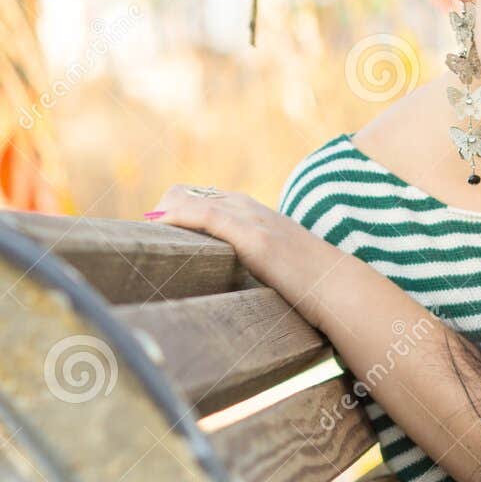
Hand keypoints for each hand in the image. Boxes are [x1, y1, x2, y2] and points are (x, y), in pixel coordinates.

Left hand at [142, 186, 327, 327]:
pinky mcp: (252, 236)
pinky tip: (157, 228)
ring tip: (139, 239)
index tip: (153, 237)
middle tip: (140, 243)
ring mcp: (250, 218)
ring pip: (189, 199)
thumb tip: (232, 288)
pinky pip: (204, 215)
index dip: (172, 213)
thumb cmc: (311, 286)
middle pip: (185, 193)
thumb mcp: (277, 269)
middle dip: (159, 213)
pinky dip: (175, 217)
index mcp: (253, 213)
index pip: (200, 199)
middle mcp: (248, 208)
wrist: (340, 288)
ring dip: (160, 215)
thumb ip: (253, 266)